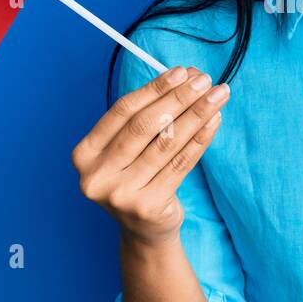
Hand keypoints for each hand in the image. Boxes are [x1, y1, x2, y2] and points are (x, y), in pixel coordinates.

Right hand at [71, 65, 229, 247]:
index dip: (153, 89)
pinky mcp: (148, 207)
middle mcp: (97, 175)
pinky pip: (181, 164)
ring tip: (218, 95)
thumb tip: (185, 75)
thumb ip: (148, 113)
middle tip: (204, 80)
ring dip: (196, 114)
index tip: (180, 72)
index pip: (122, 111)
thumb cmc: (137, 176)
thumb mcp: (129, 148)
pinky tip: (214, 120)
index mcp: (84, 154)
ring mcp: (120, 194)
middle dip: (178, 98)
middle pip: (145, 126)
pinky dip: (201, 138)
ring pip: (167, 143)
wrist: (144, 230)